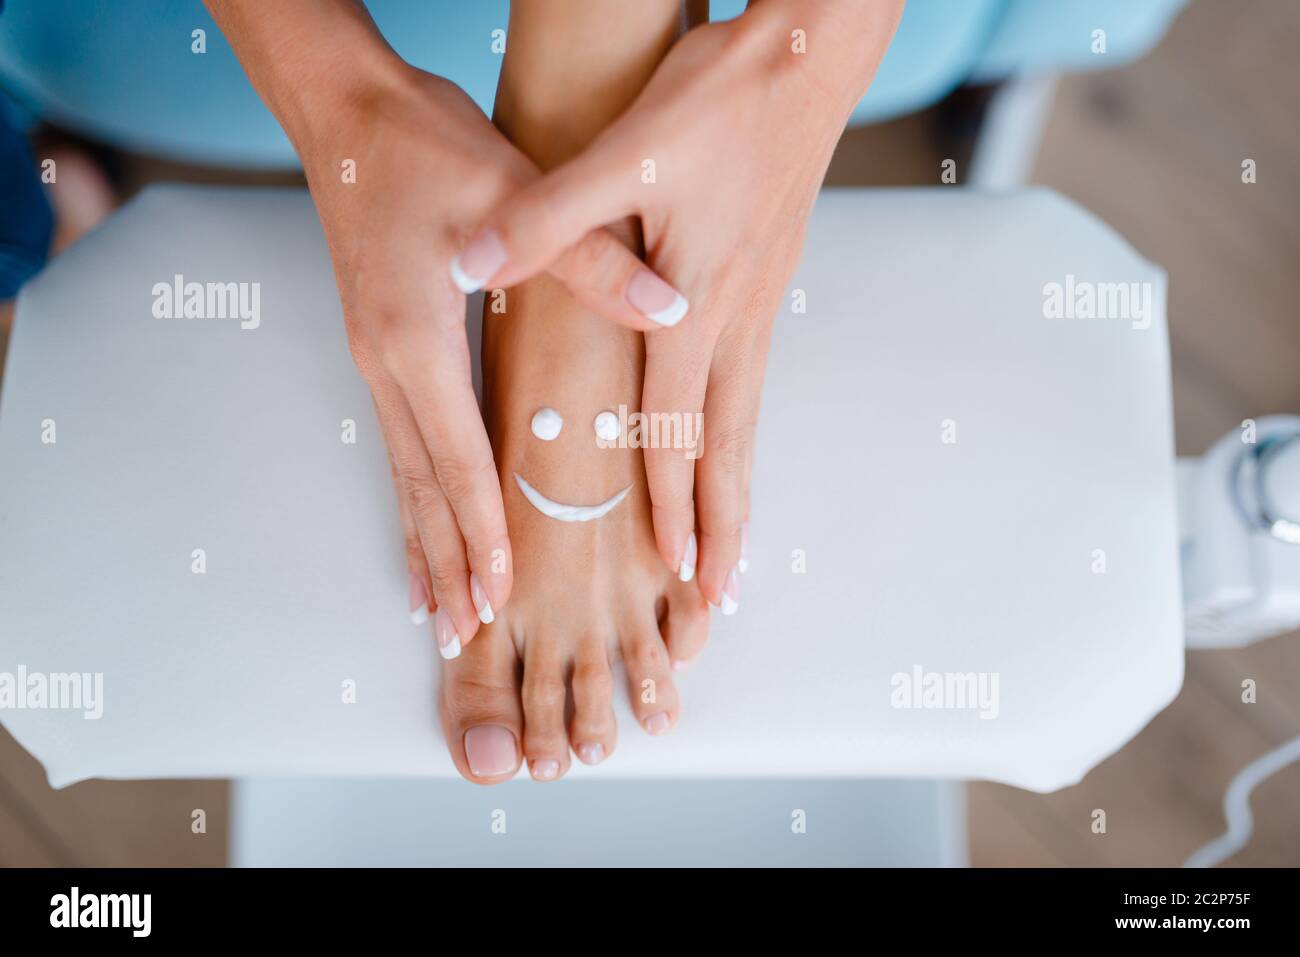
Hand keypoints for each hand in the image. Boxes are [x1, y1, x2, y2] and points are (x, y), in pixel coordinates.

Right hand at [303, 67, 548, 650]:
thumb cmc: (424, 148)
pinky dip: (413, 504)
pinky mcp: (381, 352)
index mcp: (415, 338)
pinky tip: (419, 536)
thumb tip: (670, 308)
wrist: (347, 114)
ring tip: (437, 615)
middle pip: (420, 488)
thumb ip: (593, 260)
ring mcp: (374, 362)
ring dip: (423, 548)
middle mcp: (386, 364)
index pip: (456, 456)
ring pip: (403, 477)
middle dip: (446, 565)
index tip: (499, 591)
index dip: (482, 529)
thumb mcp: (512, 192)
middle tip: (461, 638)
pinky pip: (398, 449)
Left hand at [453, 0, 902, 604]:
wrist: (807, 55)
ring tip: (732, 548)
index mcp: (695, 306)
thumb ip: (545, 220)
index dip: (671, 509)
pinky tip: (731, 439)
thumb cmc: (721, 101)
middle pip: (729, 452)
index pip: (676, 432)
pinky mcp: (766, 278)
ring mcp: (759, 302)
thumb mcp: (621, 155)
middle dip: (722, 533)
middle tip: (718, 602)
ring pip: (747, 421)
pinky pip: (752, 382)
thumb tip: (474, 264)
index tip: (673, 577)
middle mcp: (735, 319)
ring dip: (738, 492)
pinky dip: (742, 436)